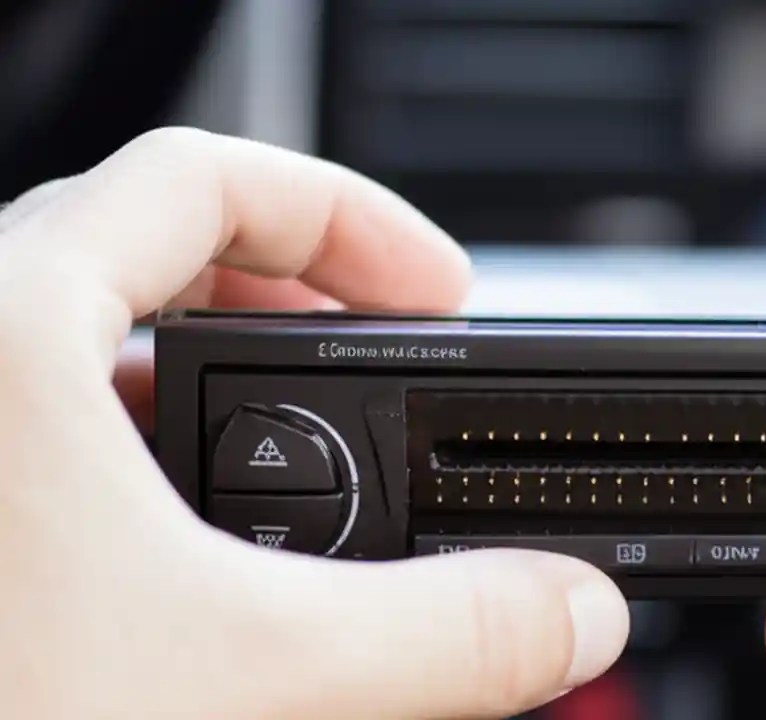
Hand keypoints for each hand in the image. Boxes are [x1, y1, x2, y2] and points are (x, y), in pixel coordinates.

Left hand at [0, 128, 628, 718]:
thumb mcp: (239, 677)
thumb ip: (440, 639)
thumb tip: (567, 610)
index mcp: (3, 327)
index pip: (204, 176)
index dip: (348, 216)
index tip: (436, 289)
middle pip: (149, 241)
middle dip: (296, 291)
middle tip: (387, 355)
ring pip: (89, 336)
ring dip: (219, 377)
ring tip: (310, 451)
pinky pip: (50, 425)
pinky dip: (147, 455)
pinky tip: (195, 550)